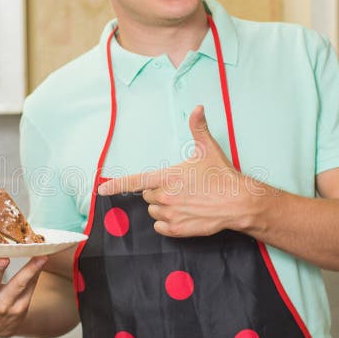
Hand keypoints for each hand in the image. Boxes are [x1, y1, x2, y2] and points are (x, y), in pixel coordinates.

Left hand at [97, 105, 247, 236]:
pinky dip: (167, 223)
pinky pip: (160, 227)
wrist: (237, 202)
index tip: (100, 189)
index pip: (134, 181)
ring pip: (153, 211)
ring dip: (162, 207)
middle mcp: (164, 196)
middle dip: (158, 192)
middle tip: (178, 188)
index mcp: (166, 177)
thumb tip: (198, 108)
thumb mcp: (208, 149)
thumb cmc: (222, 175)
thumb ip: (198, 127)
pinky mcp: (177, 230)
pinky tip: (182, 215)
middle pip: (147, 195)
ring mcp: (170, 214)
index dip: (115, 185)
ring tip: (184, 202)